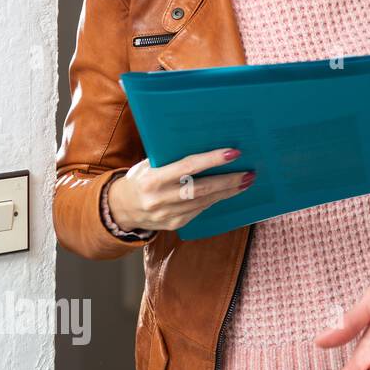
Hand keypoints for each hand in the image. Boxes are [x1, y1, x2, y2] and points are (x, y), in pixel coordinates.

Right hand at [107, 147, 254, 231]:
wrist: (119, 209)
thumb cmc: (139, 179)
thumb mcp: (147, 165)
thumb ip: (170, 158)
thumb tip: (205, 144)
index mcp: (152, 179)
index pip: (188, 167)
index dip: (212, 160)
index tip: (233, 153)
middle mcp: (159, 199)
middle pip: (201, 189)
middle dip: (228, 180)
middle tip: (249, 173)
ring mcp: (167, 214)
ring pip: (205, 202)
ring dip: (228, 192)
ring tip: (246, 181)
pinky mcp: (174, 224)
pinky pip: (200, 210)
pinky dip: (215, 200)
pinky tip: (228, 192)